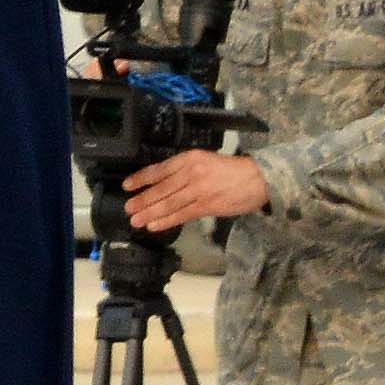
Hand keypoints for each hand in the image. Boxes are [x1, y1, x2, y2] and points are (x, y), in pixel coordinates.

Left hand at [120, 149, 269, 229]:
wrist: (257, 178)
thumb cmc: (230, 170)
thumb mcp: (203, 159)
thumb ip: (183, 168)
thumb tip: (162, 181)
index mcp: (187, 159)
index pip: (158, 170)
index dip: (141, 178)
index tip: (127, 186)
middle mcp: (190, 173)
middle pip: (161, 188)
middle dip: (142, 199)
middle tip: (128, 208)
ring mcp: (198, 191)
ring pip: (169, 203)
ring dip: (150, 213)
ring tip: (136, 219)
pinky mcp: (208, 206)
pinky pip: (183, 215)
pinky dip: (167, 220)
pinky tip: (155, 225)